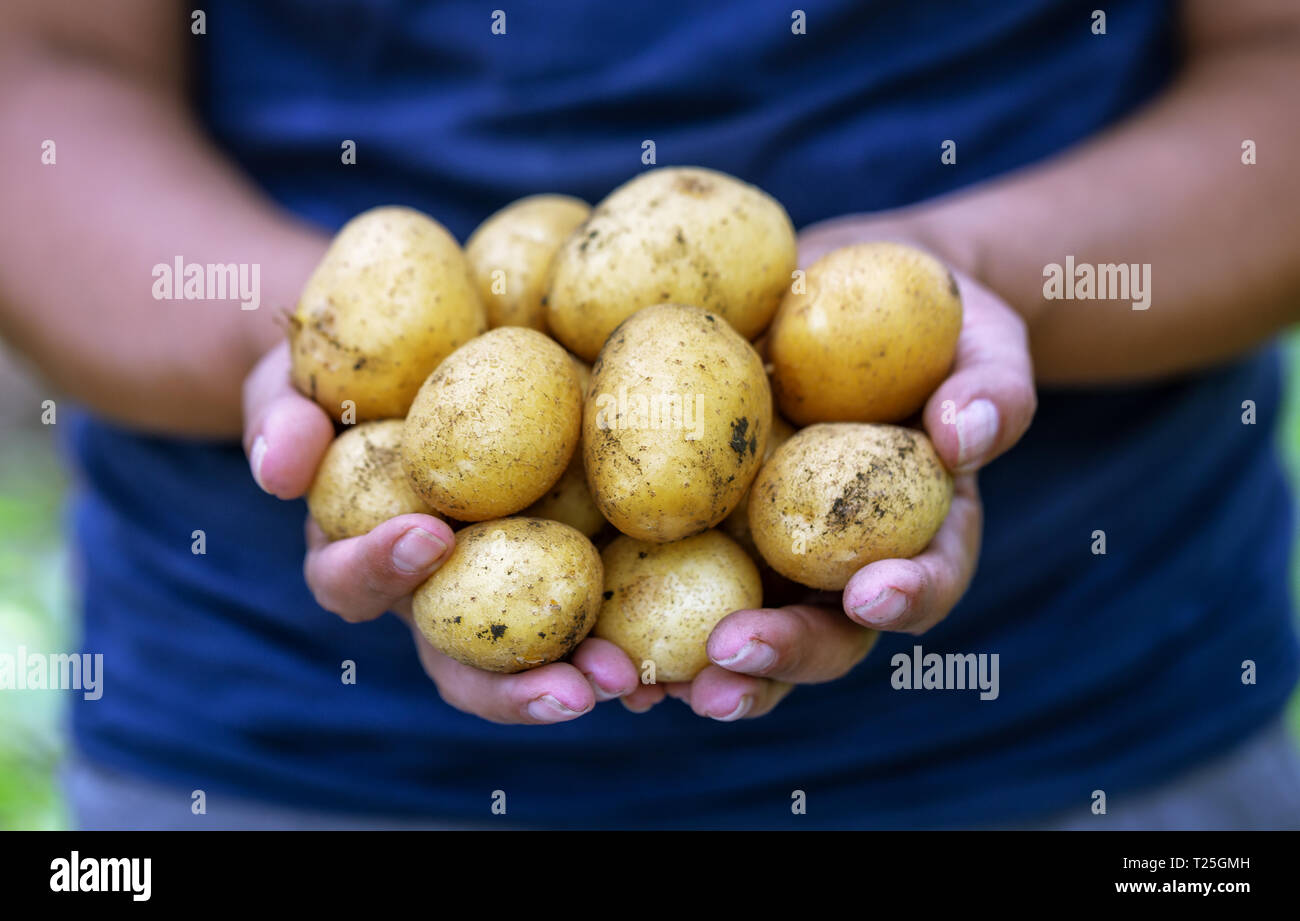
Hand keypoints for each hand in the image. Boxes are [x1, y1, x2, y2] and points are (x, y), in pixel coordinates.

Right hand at [241, 342, 640, 723]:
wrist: (419, 344)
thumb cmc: (343, 369)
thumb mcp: (292, 376)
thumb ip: (278, 414)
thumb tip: (277, 468)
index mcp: (360, 552)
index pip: (355, 583)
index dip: (382, 571)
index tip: (429, 534)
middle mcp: (433, 590)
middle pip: (461, 661)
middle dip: (513, 686)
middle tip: (571, 687)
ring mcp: (500, 584)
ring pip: (537, 655)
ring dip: (584, 675)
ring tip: (637, 681)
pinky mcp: (564, 558)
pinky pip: (598, 603)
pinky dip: (633, 626)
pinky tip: (683, 638)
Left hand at [659, 220, 1036, 719]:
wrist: (844, 293)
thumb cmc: (936, 320)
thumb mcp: (983, 340)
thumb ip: (994, 387)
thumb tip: (967, 434)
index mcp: (916, 534)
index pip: (924, 580)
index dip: (906, 597)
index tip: (871, 592)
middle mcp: (838, 563)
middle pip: (821, 633)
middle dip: (779, 656)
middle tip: (731, 659)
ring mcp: (767, 549)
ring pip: (736, 628)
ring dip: (693, 665)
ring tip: (644, 685)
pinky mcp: (703, 520)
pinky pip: (668, 569)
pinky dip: (631, 607)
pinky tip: (588, 626)